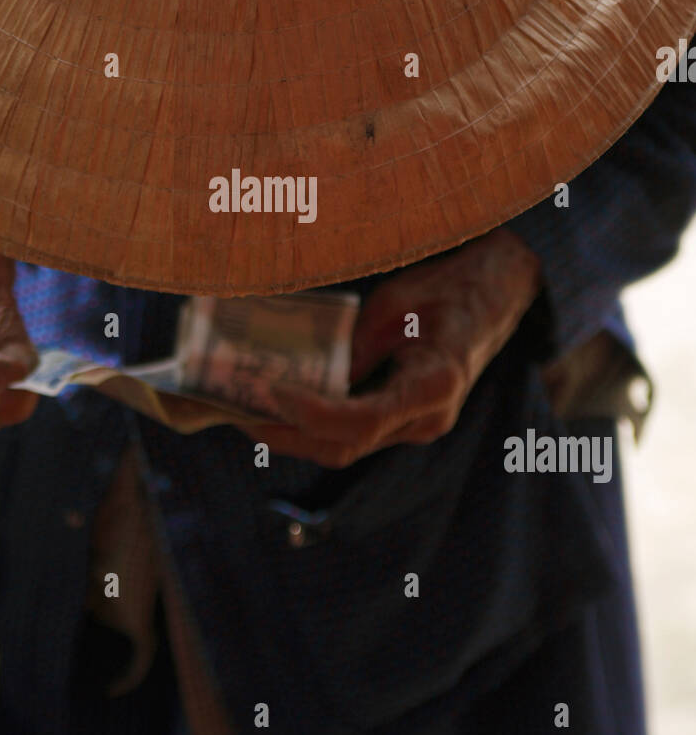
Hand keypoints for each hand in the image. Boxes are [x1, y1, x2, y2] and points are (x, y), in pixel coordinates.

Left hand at [236, 228, 541, 467]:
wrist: (497, 291)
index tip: (271, 391)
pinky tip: (280, 405)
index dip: (309, 415)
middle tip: (237, 411)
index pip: (360, 423)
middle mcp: (428, 417)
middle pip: (344, 447)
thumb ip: (353, 345)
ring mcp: (419, 424)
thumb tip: (303, 374)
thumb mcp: (395, 303)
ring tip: (246, 410)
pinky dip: (314, 424)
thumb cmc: (449, 287)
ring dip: (294, 435)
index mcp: (434, 384)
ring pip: (345, 447)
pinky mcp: (407, 419)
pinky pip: (355, 432)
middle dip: (286, 435)